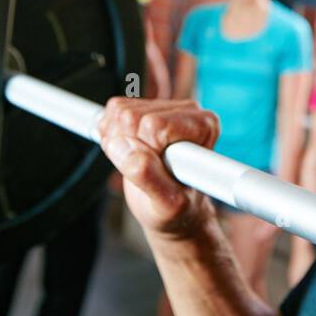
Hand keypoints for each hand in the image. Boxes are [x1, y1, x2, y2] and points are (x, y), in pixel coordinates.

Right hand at [97, 98, 218, 240]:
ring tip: (137, 164)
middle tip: (144, 172)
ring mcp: (165, 106)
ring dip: (118, 142)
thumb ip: (146, 175)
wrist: (172, 209)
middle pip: (131, 116)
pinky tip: (127, 152)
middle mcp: (188, 109)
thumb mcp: (167, 204)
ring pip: (119, 111)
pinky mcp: (145, 106)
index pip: (154, 126)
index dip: (144, 154)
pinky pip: (113, 109)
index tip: (158, 174)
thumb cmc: (177, 208)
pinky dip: (110, 134)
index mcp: (204, 126)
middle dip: (129, 147)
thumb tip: (121, 146)